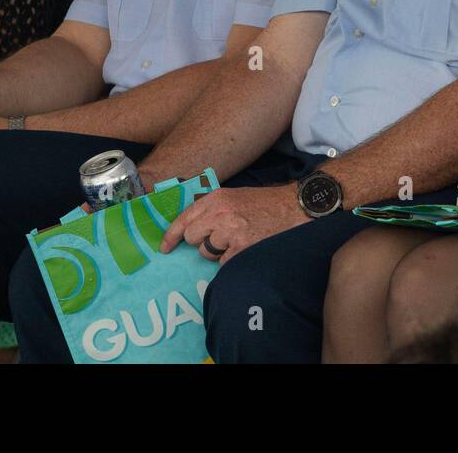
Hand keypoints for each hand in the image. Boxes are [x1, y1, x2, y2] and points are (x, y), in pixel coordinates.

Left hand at [159, 184, 306, 264]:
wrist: (293, 207)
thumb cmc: (264, 203)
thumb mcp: (234, 196)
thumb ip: (212, 208)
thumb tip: (191, 227)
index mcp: (215, 198)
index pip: (183, 219)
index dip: (170, 236)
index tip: (164, 248)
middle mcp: (219, 214)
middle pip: (192, 238)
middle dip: (202, 241)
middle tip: (220, 237)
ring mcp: (230, 232)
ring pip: (207, 252)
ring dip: (219, 251)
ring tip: (238, 239)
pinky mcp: (241, 248)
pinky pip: (224, 262)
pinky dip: (233, 259)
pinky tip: (247, 246)